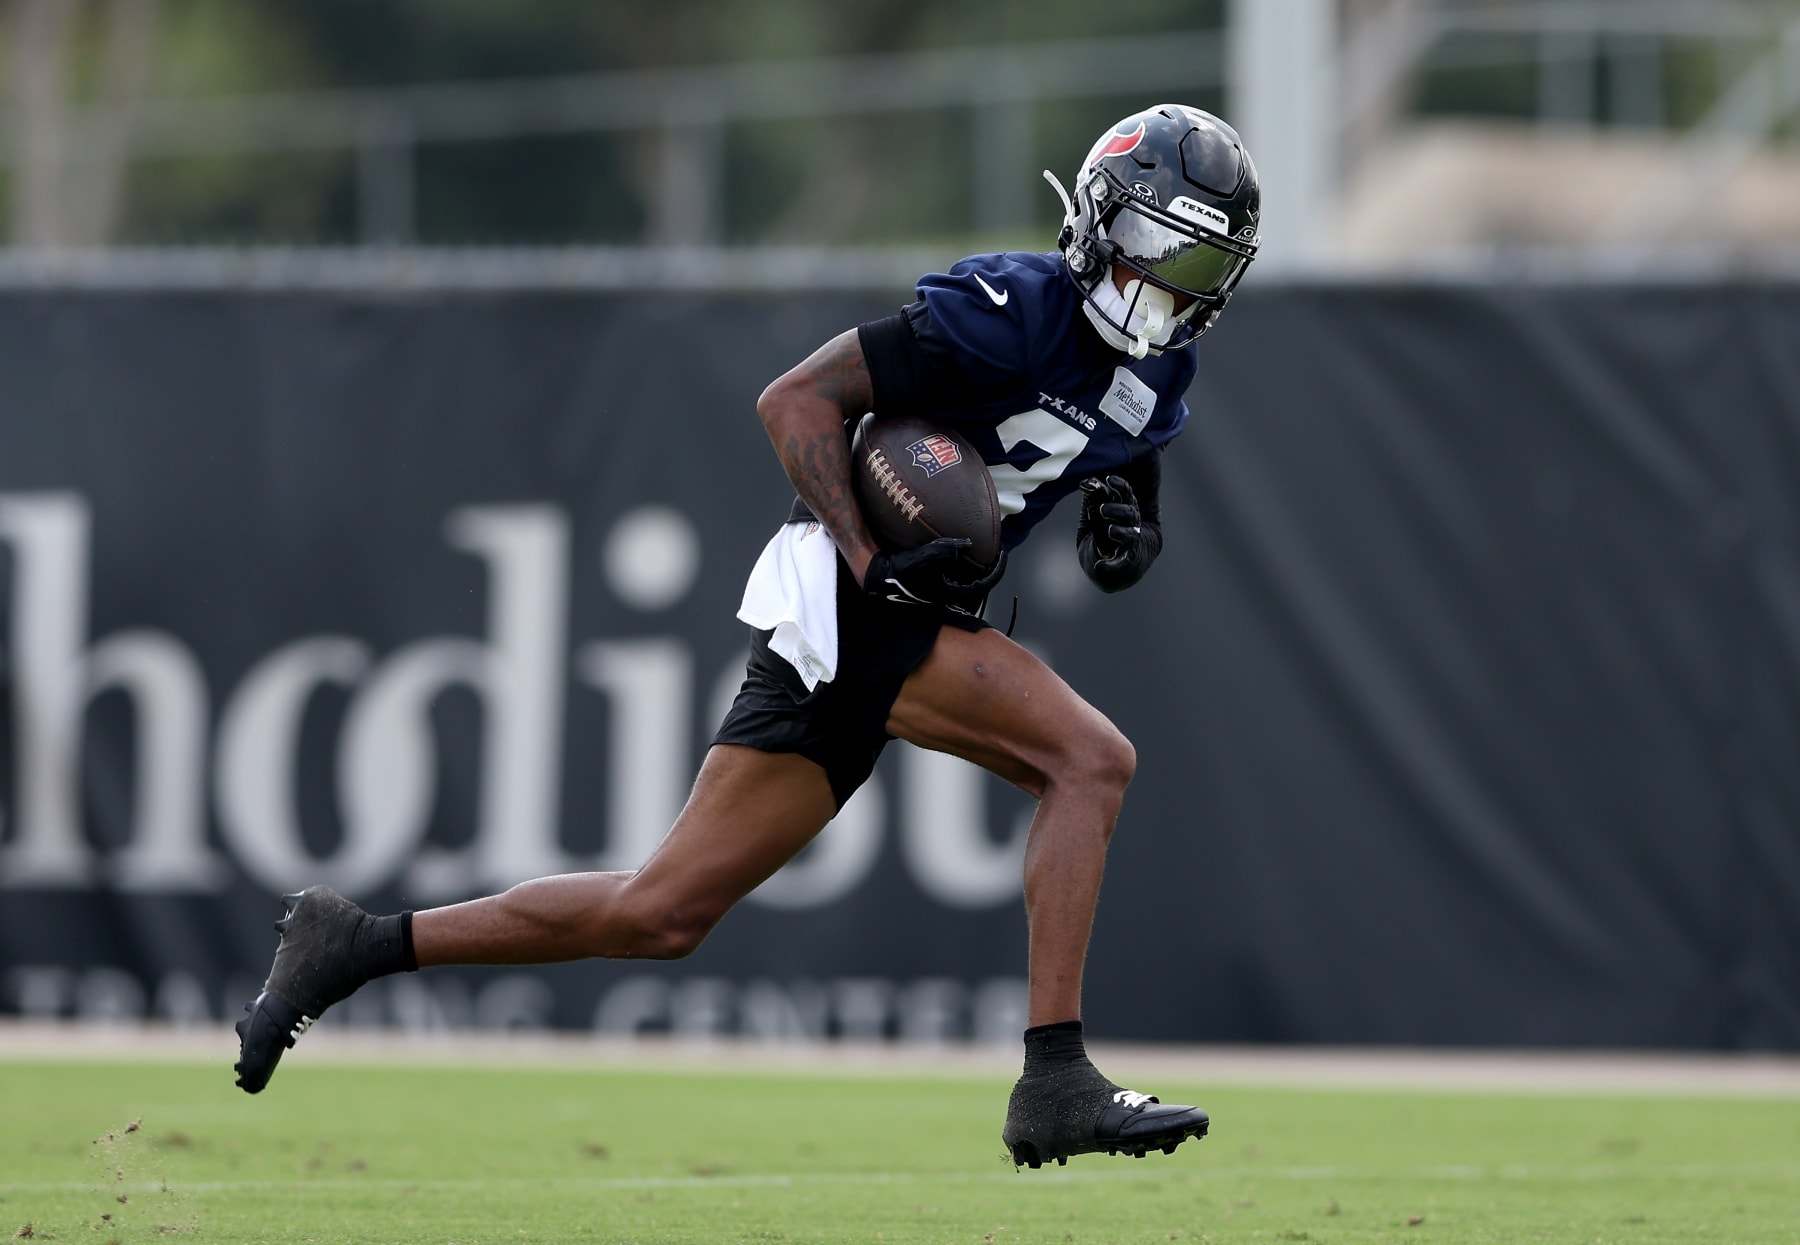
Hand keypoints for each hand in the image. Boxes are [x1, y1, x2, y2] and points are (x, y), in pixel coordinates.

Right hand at [863, 538, 1004, 609]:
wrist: (877, 579)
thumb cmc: (901, 570)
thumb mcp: (926, 556)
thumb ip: (948, 549)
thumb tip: (968, 543)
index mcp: (951, 594)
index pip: (984, 585)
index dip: (997, 570)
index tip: (1002, 555)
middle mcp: (947, 599)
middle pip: (978, 591)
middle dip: (988, 576)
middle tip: (994, 560)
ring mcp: (939, 597)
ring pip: (965, 588)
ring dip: (974, 576)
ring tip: (979, 559)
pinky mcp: (931, 592)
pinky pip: (954, 584)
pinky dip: (960, 574)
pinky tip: (956, 562)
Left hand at [1080, 475, 1146, 571]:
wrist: (1112, 572)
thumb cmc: (1104, 539)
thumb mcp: (1095, 518)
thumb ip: (1093, 502)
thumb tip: (1086, 482)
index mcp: (1125, 512)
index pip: (1127, 495)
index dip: (1120, 486)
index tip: (1109, 478)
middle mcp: (1131, 527)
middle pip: (1130, 513)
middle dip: (1117, 510)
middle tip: (1103, 509)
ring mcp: (1129, 546)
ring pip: (1130, 535)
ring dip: (1119, 532)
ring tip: (1109, 531)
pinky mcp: (1124, 564)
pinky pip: (1120, 564)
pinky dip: (1110, 566)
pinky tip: (1100, 565)